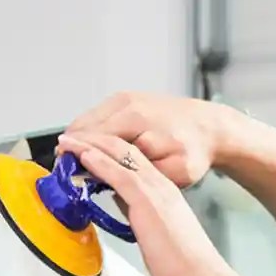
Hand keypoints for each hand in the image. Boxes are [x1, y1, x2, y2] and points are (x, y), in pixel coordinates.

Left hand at [57, 130, 236, 275]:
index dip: (106, 150)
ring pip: (118, 155)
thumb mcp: (156, 230)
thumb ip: (138, 211)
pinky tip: (83, 155)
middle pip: (123, 150)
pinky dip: (98, 162)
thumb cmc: (183, 264)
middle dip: (94, 141)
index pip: (132, 159)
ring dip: (89, 145)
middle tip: (69, 139)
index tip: (84, 148)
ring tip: (67, 141)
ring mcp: (155, 191)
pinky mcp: (147, 201)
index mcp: (164, 191)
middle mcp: (160, 185)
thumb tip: (119, 202)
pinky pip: (119, 174)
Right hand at [64, 92, 240, 188]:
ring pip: (85, 121)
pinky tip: (95, 152)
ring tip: (80, 165)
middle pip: (81, 127)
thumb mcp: (171, 171)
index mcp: (134, 120)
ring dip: (80, 141)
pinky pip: (96, 117)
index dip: (73, 158)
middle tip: (68, 174)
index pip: (89, 139)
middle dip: (72, 150)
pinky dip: (91, 133)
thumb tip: (103, 173)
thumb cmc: (195, 151)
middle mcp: (125, 103)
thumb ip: (136, 172)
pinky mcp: (125, 99)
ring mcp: (124, 98)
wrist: (211, 127)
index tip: (65, 176)